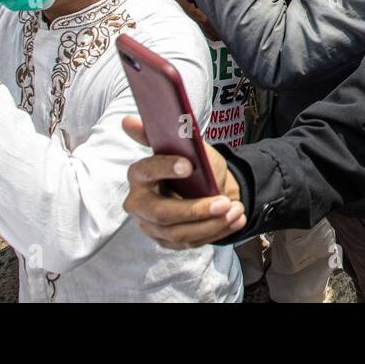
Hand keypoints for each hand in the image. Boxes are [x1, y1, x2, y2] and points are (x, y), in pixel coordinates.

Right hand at [122, 115, 245, 248]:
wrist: (203, 186)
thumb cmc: (191, 164)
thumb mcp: (186, 146)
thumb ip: (164, 135)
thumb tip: (127, 121)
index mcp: (139, 174)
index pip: (146, 171)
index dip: (165, 168)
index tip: (189, 165)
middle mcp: (139, 203)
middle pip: (162, 213)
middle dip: (195, 210)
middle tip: (225, 202)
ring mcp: (151, 225)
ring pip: (179, 233)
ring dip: (212, 224)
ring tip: (236, 210)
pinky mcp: (166, 240)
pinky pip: (190, 242)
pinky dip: (216, 232)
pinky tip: (236, 221)